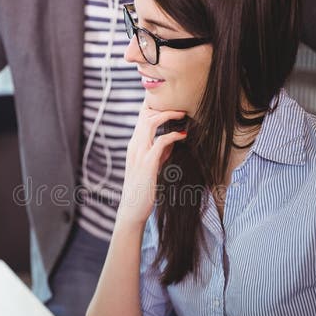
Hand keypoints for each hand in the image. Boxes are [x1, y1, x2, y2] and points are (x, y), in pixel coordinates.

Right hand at [118, 102, 186, 225]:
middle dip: (164, 107)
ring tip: (182, 115)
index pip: (141, 118)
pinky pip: (161, 142)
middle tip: (180, 108)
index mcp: (134, 146)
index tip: (170, 105)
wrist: (132, 210)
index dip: (154, 107)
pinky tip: (183, 136)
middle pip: (145, 115)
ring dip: (169, 115)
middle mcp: (134, 146)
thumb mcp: (151, 167)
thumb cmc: (142, 189)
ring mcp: (139, 154)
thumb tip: (173, 140)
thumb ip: (160, 153)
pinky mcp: (148, 164)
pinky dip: (173, 136)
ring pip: (151, 123)